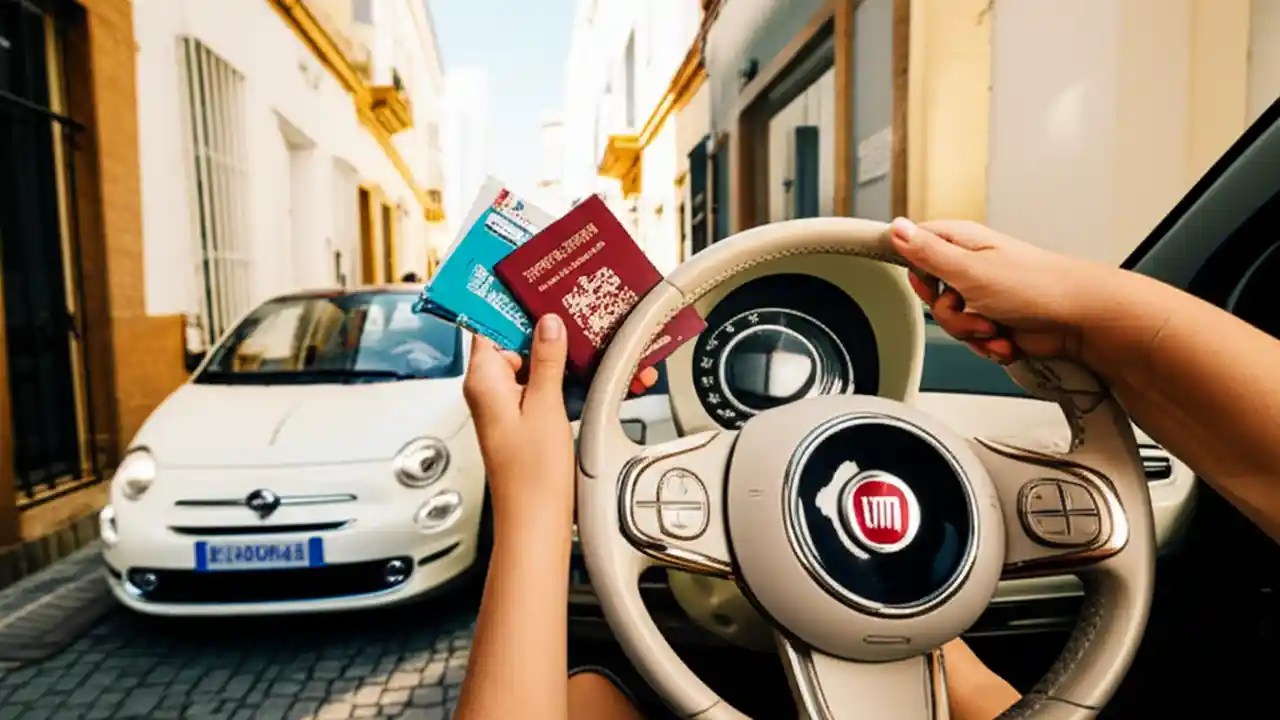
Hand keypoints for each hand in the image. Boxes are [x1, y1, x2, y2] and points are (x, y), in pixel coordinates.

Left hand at [463, 315, 575, 519]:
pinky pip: (538, 386)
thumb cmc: (531, 477)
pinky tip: (585, 376)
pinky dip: (561, 379)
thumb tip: (547, 324)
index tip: (530, 284)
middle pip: (513, 341)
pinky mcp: (522, 420)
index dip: (507, 304)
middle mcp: (488, 391)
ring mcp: (505, 406)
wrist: (536, 521)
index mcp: (483, 382)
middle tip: (573, 312)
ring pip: (530, 364)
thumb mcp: (545, 407)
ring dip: (558, 356)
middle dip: (544, 329)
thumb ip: (546, 360)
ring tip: (588, 344)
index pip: (487, 326)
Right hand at [889, 218, 1111, 363]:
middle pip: (930, 293)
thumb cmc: (1037, 285)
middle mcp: (972, 266)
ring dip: (970, 332)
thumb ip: (927, 252)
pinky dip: (987, 345)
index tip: (921, 280)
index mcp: (962, 242)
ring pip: (951, 321)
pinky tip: (1004, 339)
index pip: (916, 245)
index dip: (911, 265)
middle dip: (947, 312)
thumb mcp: (970, 268)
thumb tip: (897, 227)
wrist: (1079, 320)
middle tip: (967, 306)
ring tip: (995, 326)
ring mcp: (983, 295)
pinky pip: (972, 338)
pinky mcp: (995, 321)